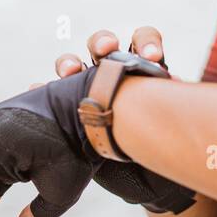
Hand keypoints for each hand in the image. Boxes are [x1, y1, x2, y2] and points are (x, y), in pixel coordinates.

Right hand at [52, 28, 195, 215]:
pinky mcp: (66, 108)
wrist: (148, 177)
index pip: (143, 39)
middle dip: (102, 42)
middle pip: (102, 44)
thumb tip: (178, 83)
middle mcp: (112, 72)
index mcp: (142, 67)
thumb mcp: (171, 123)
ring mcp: (86, 88)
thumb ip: (171, 102)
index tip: (153, 57)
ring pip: (72, 64)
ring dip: (69, 62)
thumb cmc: (164, 142)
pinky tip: (38, 88)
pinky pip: (49, 93)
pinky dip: (42, 89)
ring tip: (69, 71)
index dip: (146, 42)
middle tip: (107, 49)